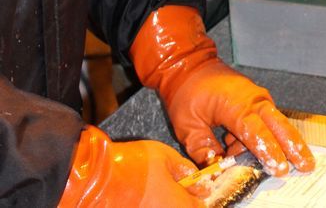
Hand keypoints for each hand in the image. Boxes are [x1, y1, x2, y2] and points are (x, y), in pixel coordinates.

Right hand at [59, 127, 197, 206]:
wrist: (93, 179)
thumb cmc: (128, 165)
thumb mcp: (164, 155)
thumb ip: (183, 168)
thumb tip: (194, 178)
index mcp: (179, 206)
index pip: (201, 207)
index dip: (199, 196)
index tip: (196, 188)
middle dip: (181, 200)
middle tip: (174, 186)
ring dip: (165, 202)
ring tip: (154, 190)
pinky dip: (149, 204)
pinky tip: (142, 196)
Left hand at [130, 6, 314, 174]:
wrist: (190, 65)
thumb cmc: (188, 91)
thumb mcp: (187, 125)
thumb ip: (203, 149)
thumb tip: (216, 170)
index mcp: (234, 103)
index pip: (255, 131)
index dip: (268, 151)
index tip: (280, 167)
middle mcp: (251, 99)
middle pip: (278, 124)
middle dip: (293, 145)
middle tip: (307, 164)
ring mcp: (257, 98)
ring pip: (276, 124)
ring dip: (282, 144)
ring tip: (287, 163)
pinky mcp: (256, 101)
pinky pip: (267, 122)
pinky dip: (266, 138)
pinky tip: (250, 150)